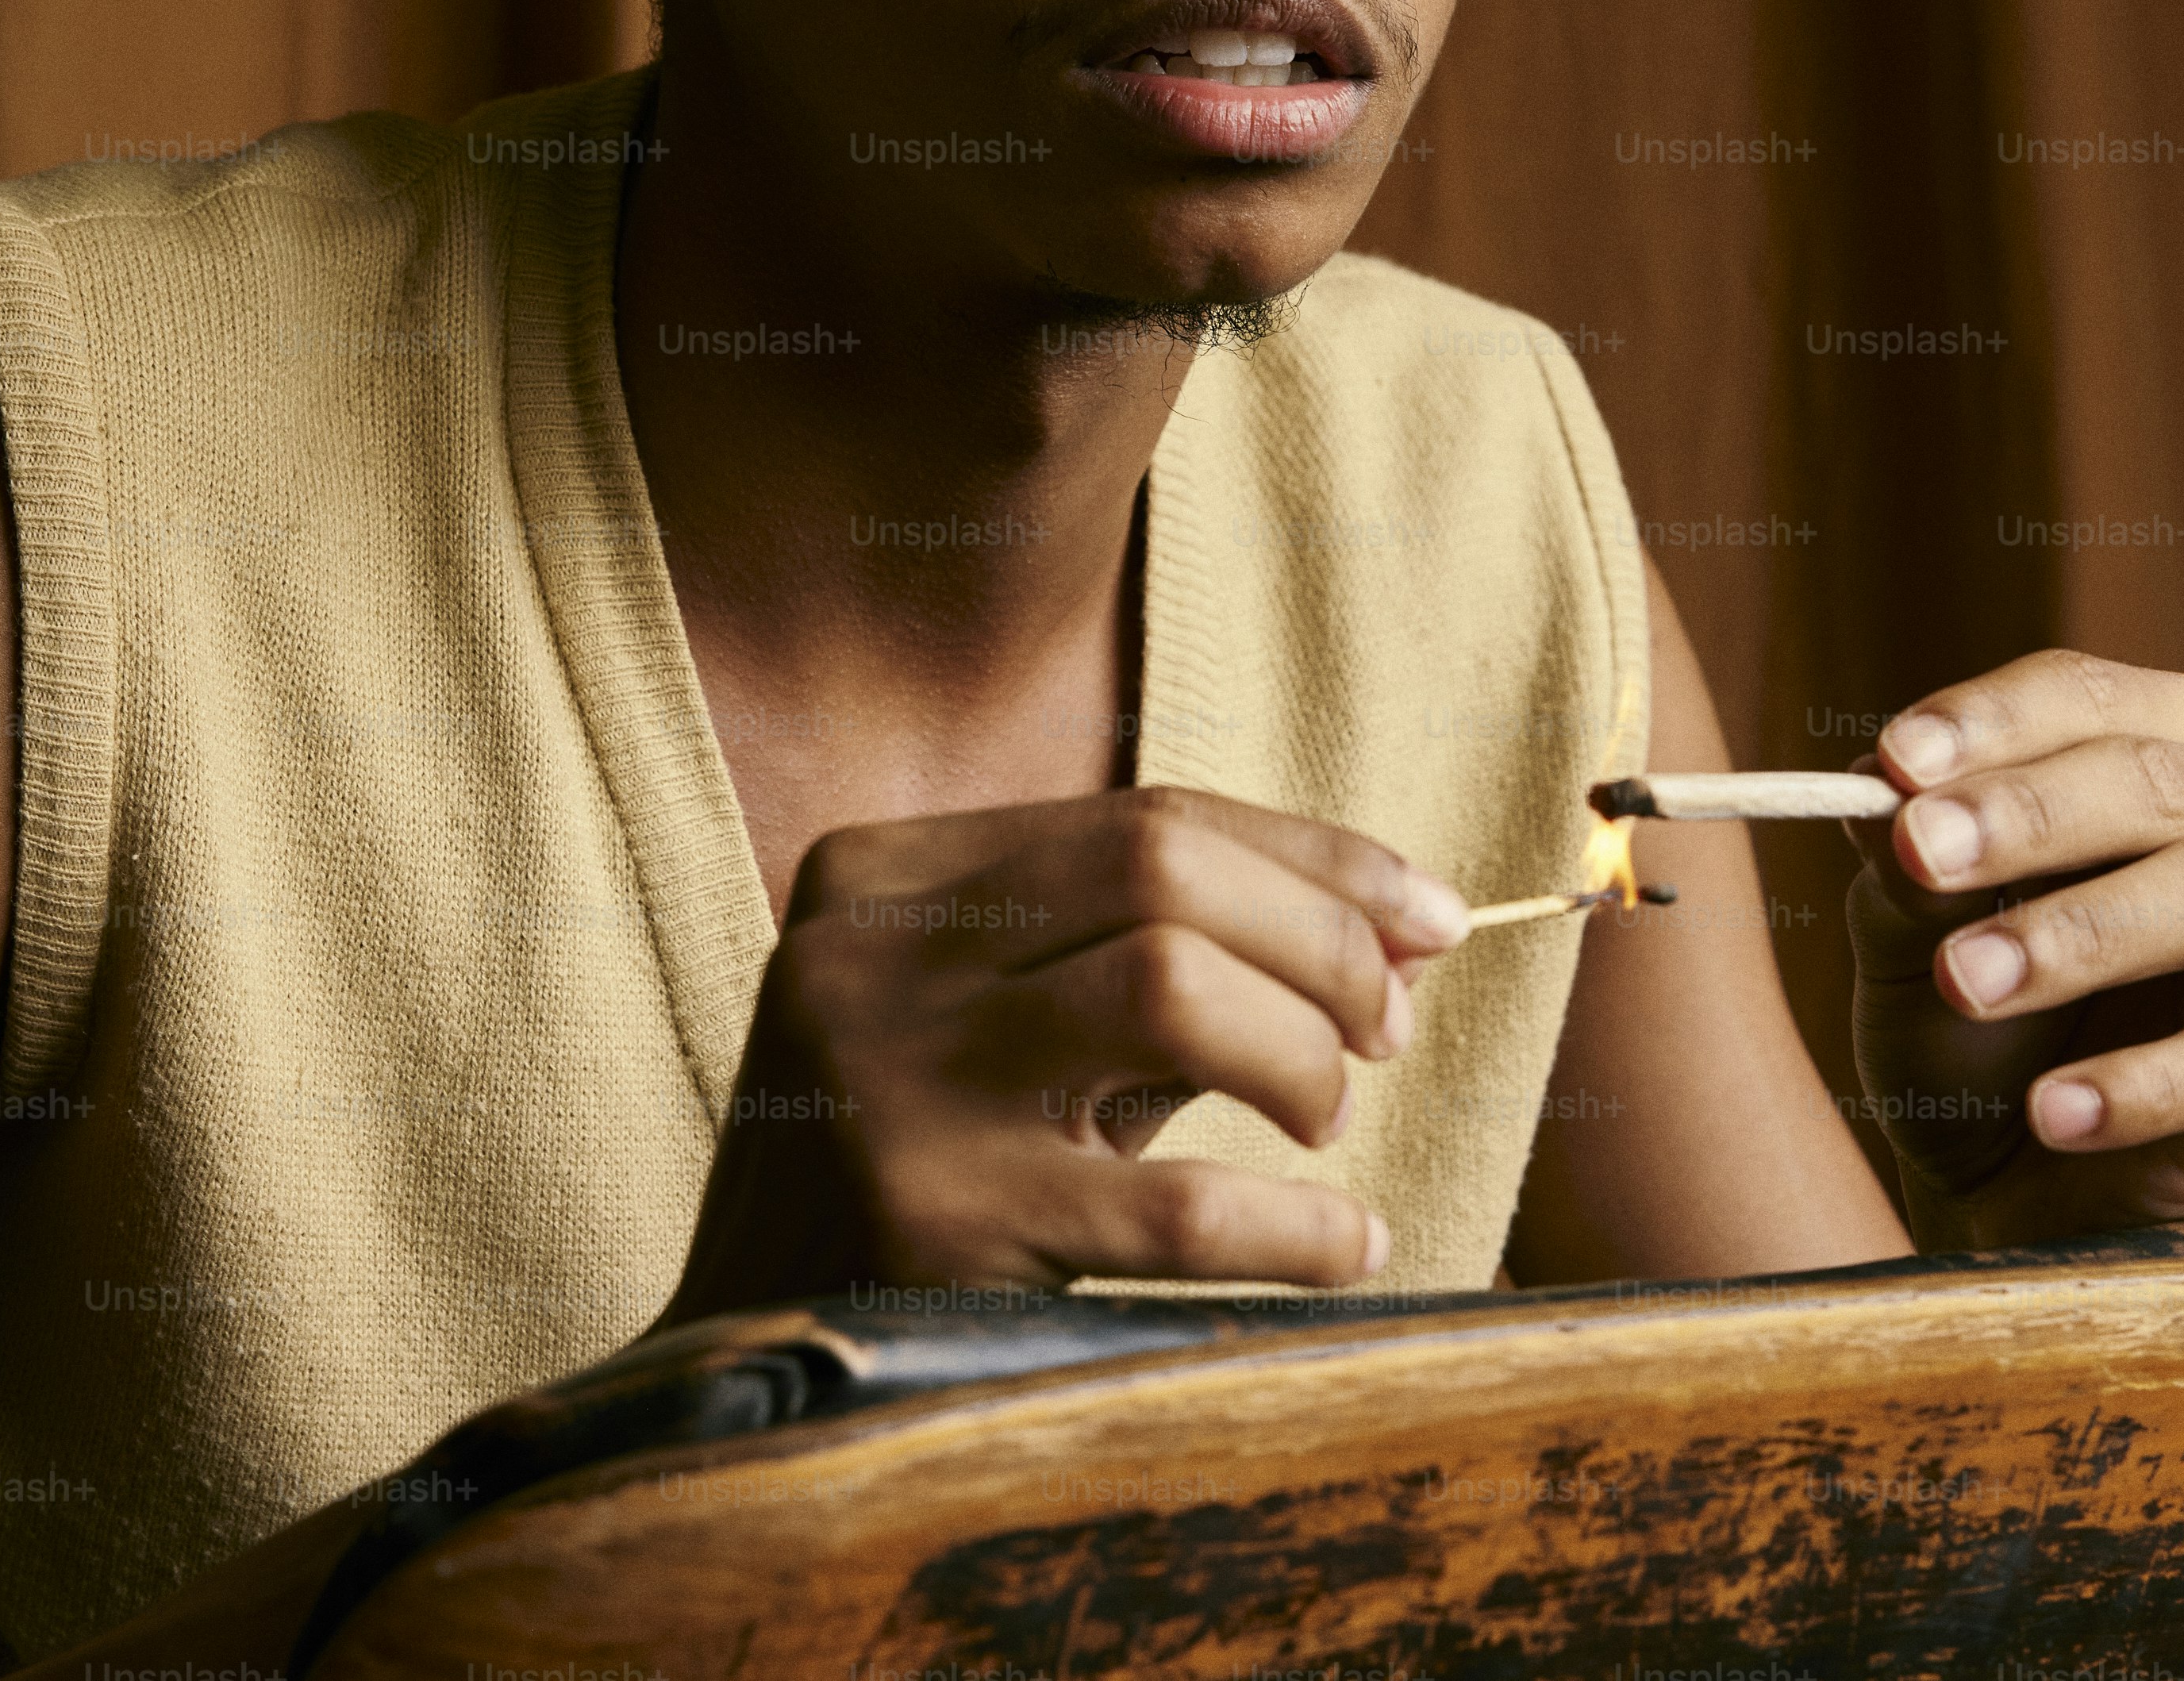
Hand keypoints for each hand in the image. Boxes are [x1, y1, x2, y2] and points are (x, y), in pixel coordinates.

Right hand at [666, 785, 1469, 1315]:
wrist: (750, 1366)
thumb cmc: (932, 1167)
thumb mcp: (1021, 1029)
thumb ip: (1186, 954)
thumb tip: (1418, 924)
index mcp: (881, 875)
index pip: (1147, 819)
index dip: (1318, 861)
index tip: (1433, 917)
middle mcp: (866, 956)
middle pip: (1164, 873)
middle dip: (1322, 942)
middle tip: (1387, 1031)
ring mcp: (888, 1084)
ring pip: (1171, 989)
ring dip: (1300, 1054)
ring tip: (1327, 1123)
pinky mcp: (929, 1225)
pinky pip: (1176, 1206)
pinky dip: (1297, 1226)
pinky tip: (1347, 1246)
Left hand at [1840, 650, 2183, 1247]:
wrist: (2037, 1189)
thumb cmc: (1985, 1031)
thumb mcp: (1920, 943)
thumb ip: (1910, 872)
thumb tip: (1877, 790)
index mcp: (2175, 742)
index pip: (2090, 697)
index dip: (1992, 722)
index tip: (1894, 762)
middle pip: (2158, 777)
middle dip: (2028, 814)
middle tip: (1920, 856)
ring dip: (2078, 935)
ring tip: (1968, 982)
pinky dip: (2142, 1085)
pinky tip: (2050, 1114)